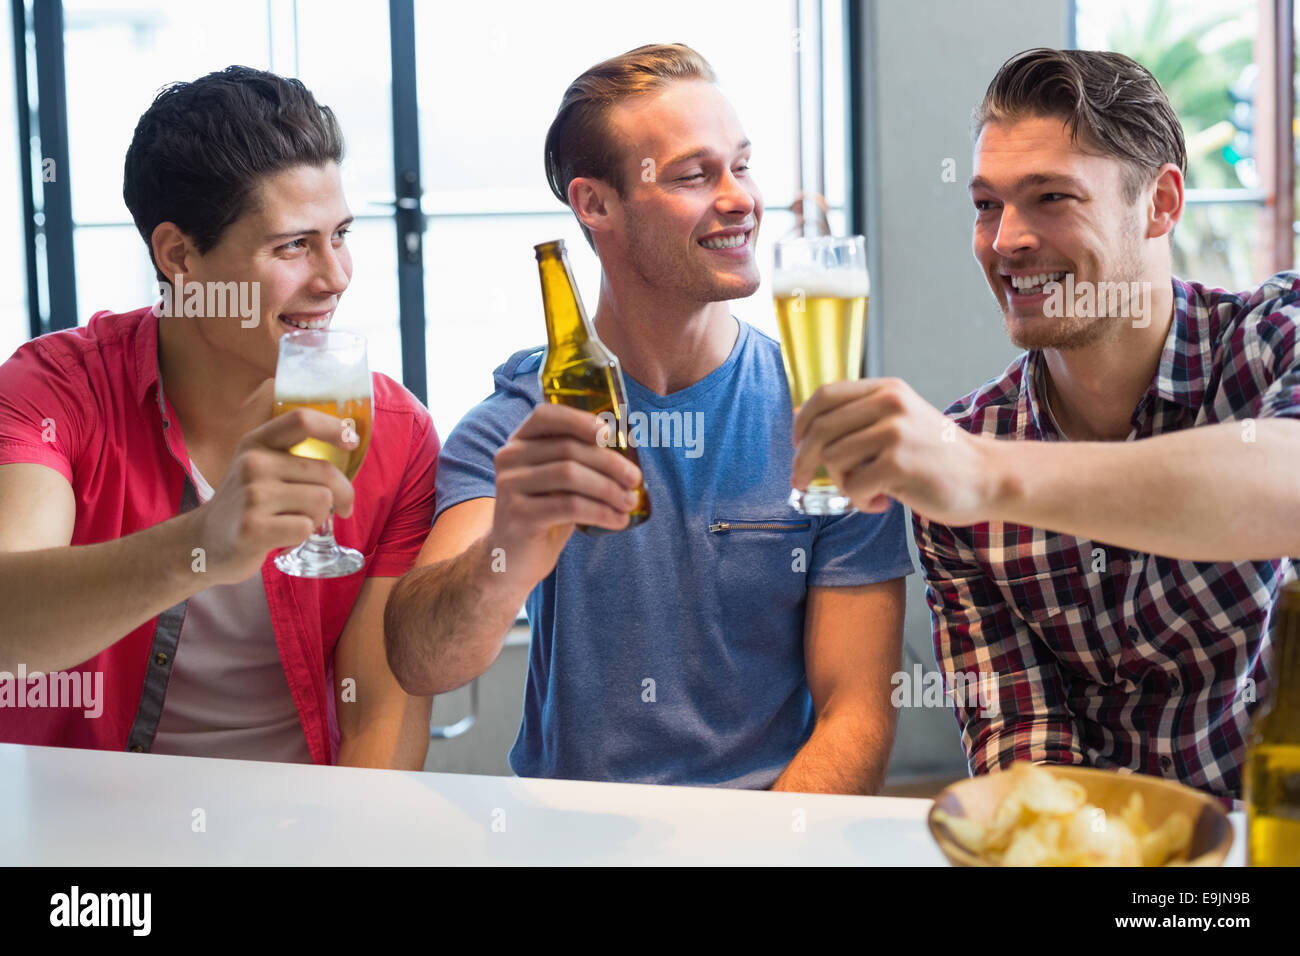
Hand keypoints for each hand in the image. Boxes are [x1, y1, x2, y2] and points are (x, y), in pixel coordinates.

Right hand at [190, 408, 358, 584]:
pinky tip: (283, 538)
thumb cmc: (245, 505)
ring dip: (319, 517)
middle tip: (341, 509)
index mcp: (256, 443)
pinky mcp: (253, 527)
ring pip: (322, 501)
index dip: (334, 429)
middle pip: (326, 472)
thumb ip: (293, 456)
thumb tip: (350, 446)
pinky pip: (306, 527)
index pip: (301, 420)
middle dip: (343, 494)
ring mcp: (252, 495)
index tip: (352, 442)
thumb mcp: (258, 468)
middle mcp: (252, 463)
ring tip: (296, 522)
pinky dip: (303, 537)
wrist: (202, 542)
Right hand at [488, 403, 642, 585]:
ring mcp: (509, 486)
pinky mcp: (518, 515)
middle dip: (609, 463)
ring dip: (608, 489)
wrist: (513, 558)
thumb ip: (579, 461)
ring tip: (629, 503)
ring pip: (570, 476)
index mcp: (519, 441)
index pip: (546, 416)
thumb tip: (628, 455)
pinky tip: (618, 520)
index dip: (579, 420)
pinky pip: (569, 506)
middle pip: (568, 449)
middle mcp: (509, 458)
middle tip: (635, 480)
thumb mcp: (558, 482)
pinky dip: (601, 512)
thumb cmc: (545, 513)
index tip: (610, 434)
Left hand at [792, 378, 996, 524]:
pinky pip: (854, 486)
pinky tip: (883, 503)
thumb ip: (858, 417)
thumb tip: (800, 419)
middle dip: (803, 462)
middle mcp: (889, 404)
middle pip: (819, 430)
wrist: (987, 476)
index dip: (801, 422)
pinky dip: (861, 502)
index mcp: (886, 389)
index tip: (797, 446)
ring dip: (842, 484)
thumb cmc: (936, 455)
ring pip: (832, 460)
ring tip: (867, 492)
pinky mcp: (899, 464)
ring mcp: (894, 432)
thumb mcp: (899, 420)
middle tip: (803, 484)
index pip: (824, 396)